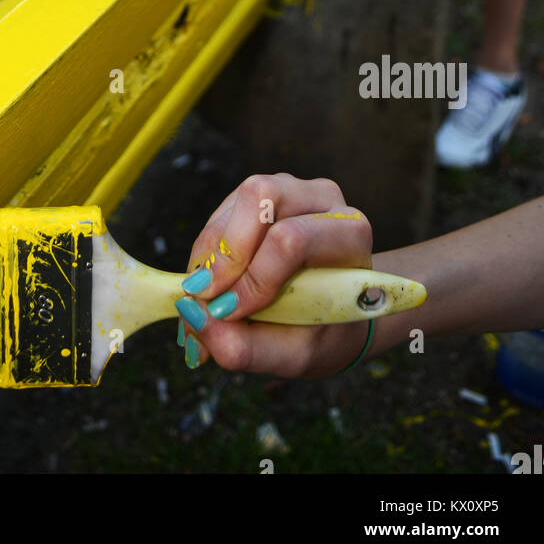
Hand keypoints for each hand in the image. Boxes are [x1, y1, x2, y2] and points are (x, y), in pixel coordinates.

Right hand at [175, 174, 375, 377]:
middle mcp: (322, 198)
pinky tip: (214, 282)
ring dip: (210, 252)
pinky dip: (206, 251)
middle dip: (225, 250)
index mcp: (349, 234)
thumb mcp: (294, 356)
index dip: (252, 275)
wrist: (332, 310)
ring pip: (236, 202)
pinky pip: (222, 213)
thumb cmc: (322, 331)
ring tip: (207, 296)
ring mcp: (290, 188)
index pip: (292, 239)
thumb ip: (246, 348)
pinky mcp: (261, 193)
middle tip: (206, 295)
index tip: (227, 312)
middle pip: (260, 196)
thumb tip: (195, 319)